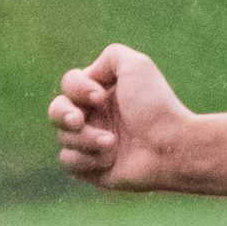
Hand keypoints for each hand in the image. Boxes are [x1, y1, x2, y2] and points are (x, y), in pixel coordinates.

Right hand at [49, 45, 190, 191]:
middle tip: (78, 120)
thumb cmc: (155, 106)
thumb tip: (90, 73)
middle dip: (63, 114)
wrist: (171, 146)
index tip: (100, 96)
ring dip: (85, 138)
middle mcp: (96, 117)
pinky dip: (86, 159)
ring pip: (63, 137)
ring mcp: (92, 144)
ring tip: (112, 143)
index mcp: (102, 94)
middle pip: (56, 111)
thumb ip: (111, 56)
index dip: (77, 88)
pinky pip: (68, 160)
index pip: (69, 84)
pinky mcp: (91, 168)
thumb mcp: (137, 65)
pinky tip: (110, 160)